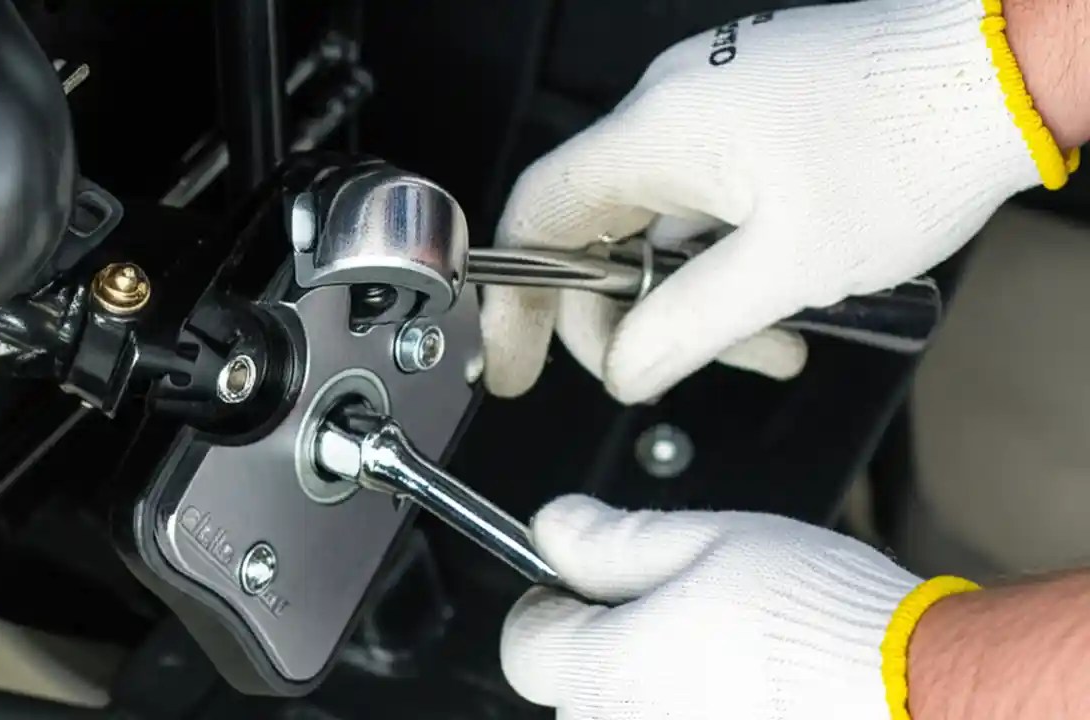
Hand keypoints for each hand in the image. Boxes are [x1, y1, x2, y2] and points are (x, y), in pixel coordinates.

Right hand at [481, 0, 1075, 403]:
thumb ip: (688, 328)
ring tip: (766, 348)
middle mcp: (673, 106)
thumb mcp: (789, 266)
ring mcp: (713, 106)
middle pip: (598, 231)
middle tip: (657, 374)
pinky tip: (779, 303)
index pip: (540, 213)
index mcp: (661, 129)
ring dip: (694, 301)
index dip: (514, 298)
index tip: (513, 359)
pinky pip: (706, 201)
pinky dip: (725, 262)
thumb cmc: (912, 147)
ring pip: (660, 226)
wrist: (1003, 74)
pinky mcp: (751, 115)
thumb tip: (626, 370)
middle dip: (626, 318)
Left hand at [500, 495, 921, 719]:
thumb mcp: (707, 543)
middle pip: (574, 694)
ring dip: (656, 694)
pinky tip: (751, 702)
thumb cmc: (821, 624)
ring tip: (729, 662)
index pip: (525, 645)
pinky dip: (700, 718)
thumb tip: (553, 527)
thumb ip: (612, 541)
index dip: (554, 604)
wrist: (918, 698)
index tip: (586, 588)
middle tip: (685, 618)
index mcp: (602, 672)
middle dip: (610, 652)